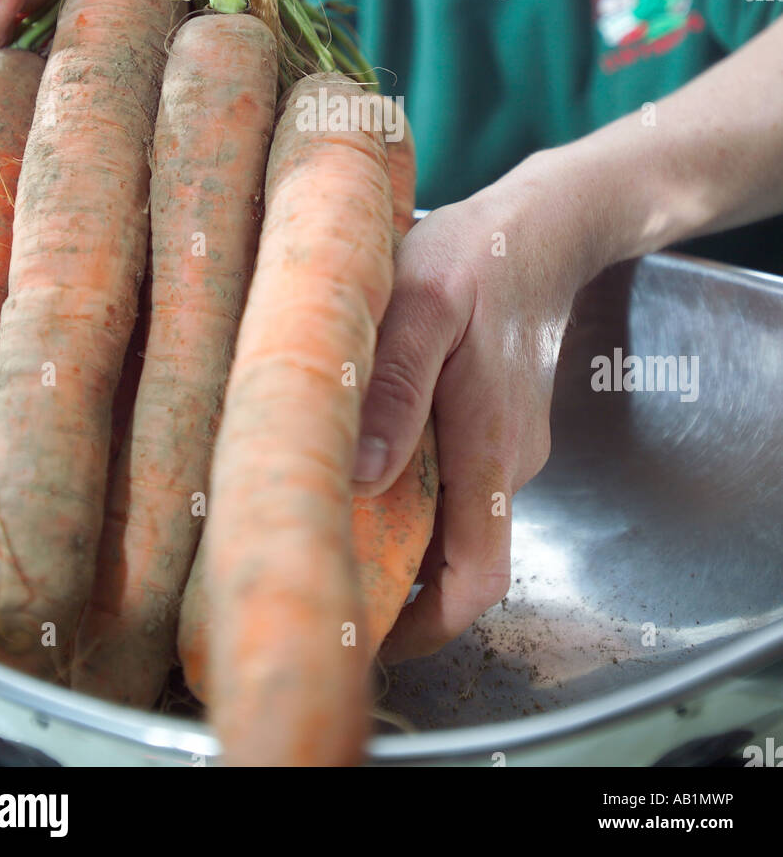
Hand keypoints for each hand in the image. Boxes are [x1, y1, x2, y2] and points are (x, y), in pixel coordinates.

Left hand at [352, 147, 605, 662]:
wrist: (544, 224)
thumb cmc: (477, 257)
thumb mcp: (422, 306)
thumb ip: (393, 388)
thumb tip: (359, 477)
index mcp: (491, 448)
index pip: (475, 581)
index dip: (425, 627)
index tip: (366, 632)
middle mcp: (504, 462)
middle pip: (451, 555)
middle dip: (388, 574)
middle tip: (310, 560)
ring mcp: (503, 444)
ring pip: (447, 512)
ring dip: (391, 522)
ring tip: (317, 502)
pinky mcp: (495, 423)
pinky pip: (450, 473)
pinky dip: (404, 480)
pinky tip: (360, 448)